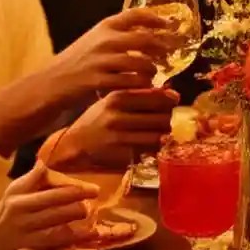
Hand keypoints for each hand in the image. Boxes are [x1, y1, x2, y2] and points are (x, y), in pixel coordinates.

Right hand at [0, 164, 99, 249]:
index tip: (94, 190)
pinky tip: (85, 243)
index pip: (53, 193)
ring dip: (78, 230)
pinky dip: (71, 244)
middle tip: (94, 206)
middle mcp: (22, 217)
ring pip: (57, 231)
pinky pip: (54, 247)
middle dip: (78, 208)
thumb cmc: (6, 214)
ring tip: (95, 227)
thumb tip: (44, 162)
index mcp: (20, 200)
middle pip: (57, 211)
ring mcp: (26, 235)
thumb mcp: (12, 193)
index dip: (76, 191)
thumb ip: (31, 179)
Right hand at [40, 88, 178, 168]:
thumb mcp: (112, 100)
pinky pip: (149, 151)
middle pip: (161, 117)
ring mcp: (120, 138)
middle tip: (166, 118)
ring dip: (164, 135)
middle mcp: (118, 117)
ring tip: (160, 132)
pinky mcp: (122, 156)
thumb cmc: (97, 119)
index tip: (173, 100)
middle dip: (167, 118)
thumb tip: (171, 93)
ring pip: (158, 136)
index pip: (155, 97)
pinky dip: (153, 148)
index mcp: (116, 98)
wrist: (75, 143)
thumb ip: (138, 95)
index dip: (169, 99)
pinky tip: (149, 144)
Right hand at [45, 9, 176, 107]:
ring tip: (155, 74)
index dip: (157, 19)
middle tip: (170, 54)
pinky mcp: (100, 80)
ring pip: (141, 63)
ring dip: (153, 70)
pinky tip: (143, 88)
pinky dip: (140, 86)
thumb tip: (148, 33)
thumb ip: (118, 35)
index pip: (136, 15)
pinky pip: (130, 82)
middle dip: (162, 47)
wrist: (53, 81)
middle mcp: (105, 40)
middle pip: (145, 39)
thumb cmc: (78, 61)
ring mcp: (102, 60)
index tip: (170, 25)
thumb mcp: (96, 40)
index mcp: (105, 26)